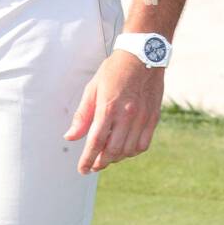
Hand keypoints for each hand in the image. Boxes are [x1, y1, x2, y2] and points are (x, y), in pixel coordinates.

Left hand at [63, 52, 163, 173]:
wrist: (143, 55)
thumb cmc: (114, 70)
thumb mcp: (93, 88)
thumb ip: (82, 115)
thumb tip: (70, 137)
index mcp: (109, 106)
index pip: (96, 141)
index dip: (88, 159)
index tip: (82, 169)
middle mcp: (127, 115)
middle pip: (113, 150)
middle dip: (101, 162)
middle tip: (93, 165)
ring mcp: (142, 118)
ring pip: (128, 151)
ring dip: (116, 158)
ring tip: (107, 156)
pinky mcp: (153, 118)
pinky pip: (143, 145)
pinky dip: (132, 152)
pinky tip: (124, 148)